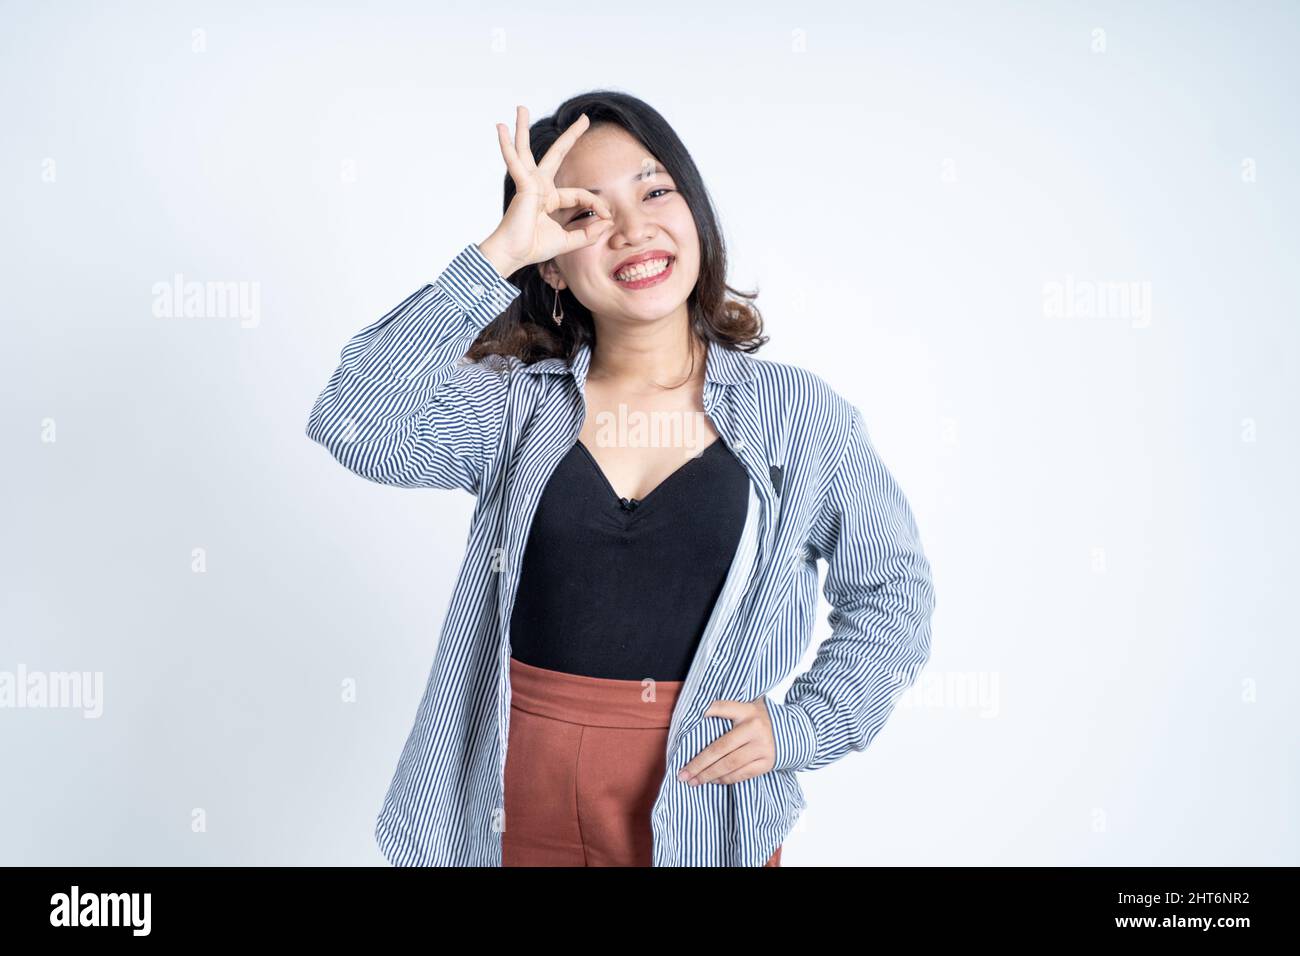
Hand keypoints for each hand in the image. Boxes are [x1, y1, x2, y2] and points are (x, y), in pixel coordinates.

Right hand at [478, 105, 614, 275]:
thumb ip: (588, 234)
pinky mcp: (522, 185)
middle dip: (571, 136)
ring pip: (527, 150)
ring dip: (522, 128)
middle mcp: (539, 187)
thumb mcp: (568, 241)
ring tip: (520, 107)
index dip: (596, 204)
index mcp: (549, 198)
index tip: (608, 216)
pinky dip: (507, 146)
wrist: (514, 255)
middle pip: (556, 155)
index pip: (580, 195)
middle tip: (584, 118)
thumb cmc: (534, 248)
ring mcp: (529, 184)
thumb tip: (608, 223)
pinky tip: (500, 127)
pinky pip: (515, 162)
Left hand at [676, 696, 776, 786]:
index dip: (705, 711)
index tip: (687, 721)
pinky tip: (713, 780)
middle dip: (699, 763)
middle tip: (682, 774)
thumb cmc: (761, 719)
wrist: (793, 732)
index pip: (721, 707)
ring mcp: (761, 747)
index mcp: (747, 710)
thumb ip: (727, 711)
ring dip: (708, 775)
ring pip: (729, 765)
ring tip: (693, 781)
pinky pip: (741, 774)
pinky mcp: (766, 763)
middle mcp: (754, 728)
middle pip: (720, 748)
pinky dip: (725, 779)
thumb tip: (697, 717)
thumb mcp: (747, 707)